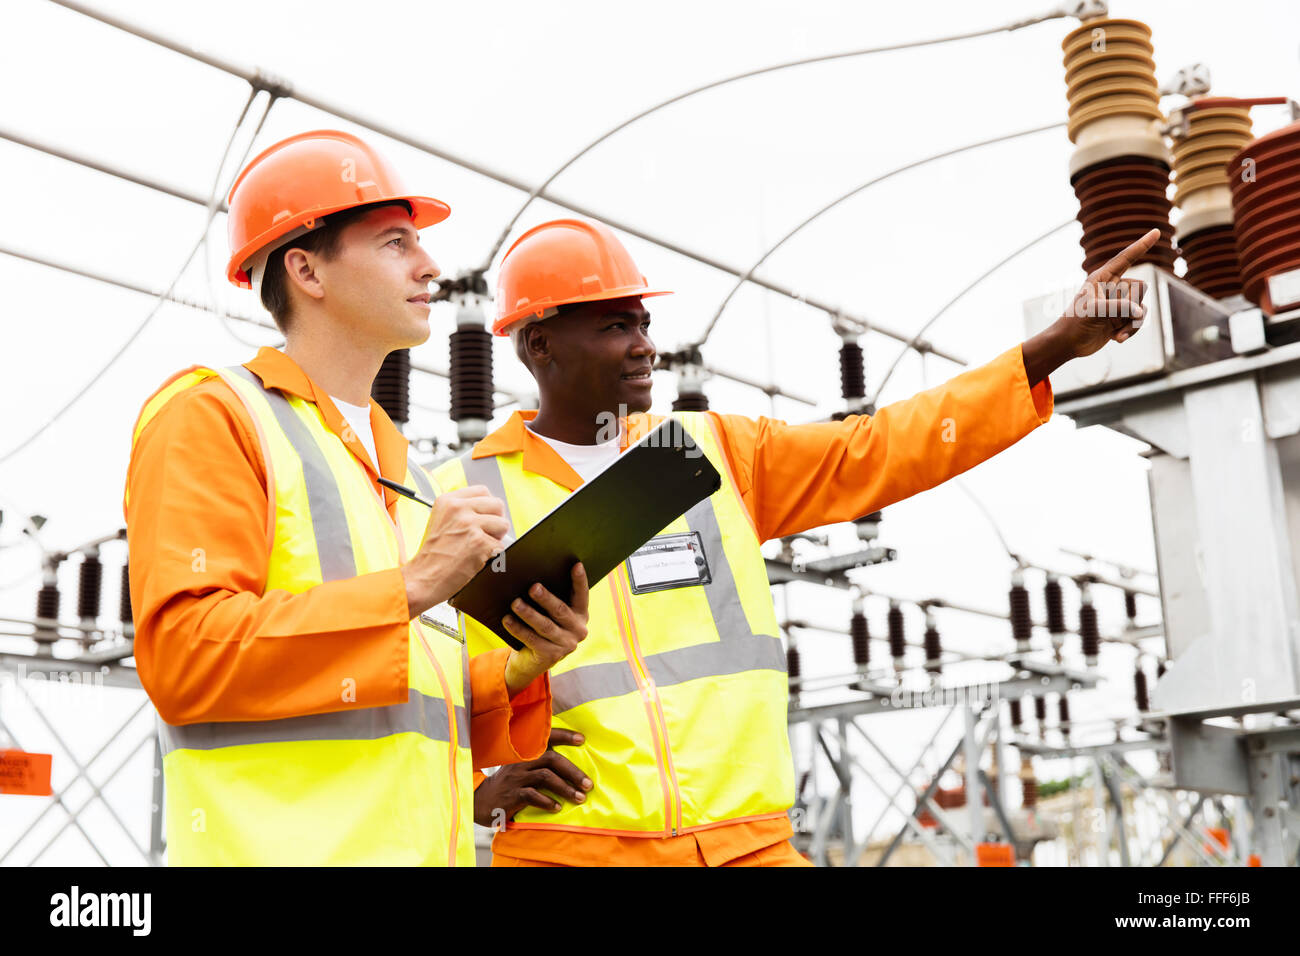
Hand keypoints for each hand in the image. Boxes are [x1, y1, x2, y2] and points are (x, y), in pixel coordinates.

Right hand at [401, 485, 508, 617]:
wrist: (422, 579)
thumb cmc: (431, 556)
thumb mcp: (440, 521)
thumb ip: (462, 512)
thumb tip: (489, 512)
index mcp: (448, 500)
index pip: (483, 491)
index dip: (487, 507)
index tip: (482, 519)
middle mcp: (458, 509)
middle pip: (497, 505)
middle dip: (495, 522)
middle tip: (483, 535)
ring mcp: (469, 524)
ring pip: (503, 524)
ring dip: (495, 539)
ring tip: (477, 548)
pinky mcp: (479, 542)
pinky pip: (501, 546)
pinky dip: (493, 556)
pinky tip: (476, 560)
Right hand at [473, 728, 591, 826]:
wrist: (482, 800)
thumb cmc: (511, 784)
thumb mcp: (522, 768)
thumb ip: (541, 763)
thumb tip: (573, 769)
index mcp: (526, 751)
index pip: (547, 737)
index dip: (565, 735)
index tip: (582, 739)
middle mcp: (522, 760)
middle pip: (552, 759)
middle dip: (573, 771)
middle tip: (588, 784)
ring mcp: (516, 776)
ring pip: (546, 777)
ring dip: (566, 788)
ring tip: (580, 798)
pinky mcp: (512, 793)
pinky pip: (533, 795)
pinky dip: (548, 802)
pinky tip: (558, 808)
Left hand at [502, 563, 588, 694]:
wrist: (532, 660)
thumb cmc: (540, 627)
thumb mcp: (549, 613)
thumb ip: (549, 599)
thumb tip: (531, 577)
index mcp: (580, 615)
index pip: (582, 595)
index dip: (580, 580)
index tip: (576, 565)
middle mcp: (578, 630)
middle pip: (561, 610)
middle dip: (546, 598)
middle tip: (533, 587)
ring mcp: (566, 645)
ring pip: (545, 626)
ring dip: (529, 614)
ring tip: (515, 603)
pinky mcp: (551, 656)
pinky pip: (533, 640)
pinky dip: (519, 629)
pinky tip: (508, 620)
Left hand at [1059, 228, 1159, 356]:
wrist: (1068, 343)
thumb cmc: (1075, 322)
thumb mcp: (1095, 311)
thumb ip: (1119, 308)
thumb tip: (1140, 312)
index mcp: (1102, 277)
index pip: (1126, 258)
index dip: (1142, 245)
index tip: (1156, 232)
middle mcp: (1112, 287)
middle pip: (1140, 288)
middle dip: (1130, 305)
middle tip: (1108, 316)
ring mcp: (1118, 302)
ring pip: (1141, 307)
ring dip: (1131, 323)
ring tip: (1115, 333)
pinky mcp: (1121, 317)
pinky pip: (1138, 320)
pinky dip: (1130, 330)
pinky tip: (1116, 339)